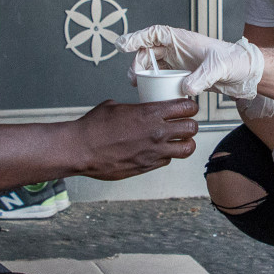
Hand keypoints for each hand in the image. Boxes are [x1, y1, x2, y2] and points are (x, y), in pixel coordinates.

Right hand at [73, 98, 198, 179]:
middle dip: (190, 125)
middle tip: (185, 124)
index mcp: (150, 113)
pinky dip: (166, 156)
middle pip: (192, 128)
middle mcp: (157, 133)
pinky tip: (158, 151)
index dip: (190, 107)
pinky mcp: (147, 166)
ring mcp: (154, 152)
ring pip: (187, 149)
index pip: (186, 108)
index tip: (188, 108)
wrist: (81, 149)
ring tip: (179, 141)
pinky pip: (167, 161)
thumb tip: (140, 110)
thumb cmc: (94, 127)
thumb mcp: (116, 107)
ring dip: (185, 144)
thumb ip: (135, 109)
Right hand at [119, 25, 264, 97]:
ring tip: (137, 84)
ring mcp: (179, 62)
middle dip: (138, 61)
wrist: (245, 73)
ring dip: (143, 72)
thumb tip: (185, 88)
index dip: (137, 37)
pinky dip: (153, 81)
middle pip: (150, 50)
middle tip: (134, 76)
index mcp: (184, 40)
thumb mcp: (219, 67)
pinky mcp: (183, 75)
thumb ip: (203, 76)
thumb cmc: (235, 62)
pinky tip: (149, 91)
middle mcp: (179, 49)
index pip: (155, 34)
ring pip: (153, 64)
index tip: (123, 44)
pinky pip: (162, 76)